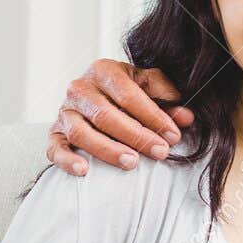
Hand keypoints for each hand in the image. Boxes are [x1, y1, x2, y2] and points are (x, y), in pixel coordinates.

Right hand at [46, 60, 192, 174]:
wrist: (99, 92)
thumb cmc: (129, 91)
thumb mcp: (149, 85)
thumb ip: (167, 98)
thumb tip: (186, 117)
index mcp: (104, 71)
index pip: (129, 95)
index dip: (153, 116)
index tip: (173, 135)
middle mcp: (80, 89)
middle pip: (106, 115)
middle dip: (136, 136)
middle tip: (160, 152)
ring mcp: (64, 111)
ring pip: (82, 133)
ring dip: (108, 150)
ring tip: (132, 163)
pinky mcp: (55, 132)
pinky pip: (55, 148)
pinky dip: (67, 160)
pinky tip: (84, 170)